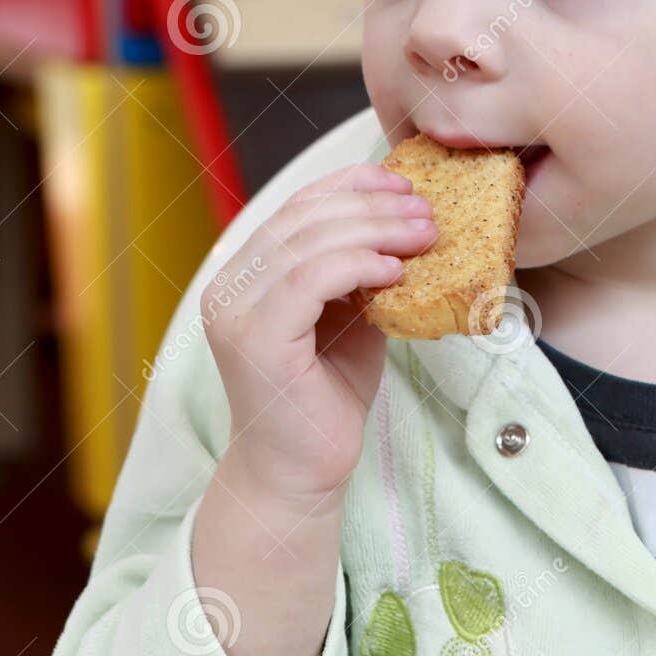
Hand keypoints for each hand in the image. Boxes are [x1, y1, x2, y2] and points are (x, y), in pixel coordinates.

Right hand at [202, 163, 435, 506]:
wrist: (304, 471)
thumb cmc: (328, 395)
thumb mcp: (352, 316)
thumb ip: (361, 271)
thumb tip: (409, 222)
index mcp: (246, 274)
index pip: (296, 206)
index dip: (350, 185)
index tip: (403, 184)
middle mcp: (229, 286)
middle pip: (303, 218)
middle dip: (373, 205)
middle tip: (426, 210)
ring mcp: (235, 312)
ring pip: (308, 244)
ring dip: (375, 230)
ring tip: (424, 234)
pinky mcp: (254, 341)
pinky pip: (309, 281)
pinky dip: (357, 265)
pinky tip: (395, 270)